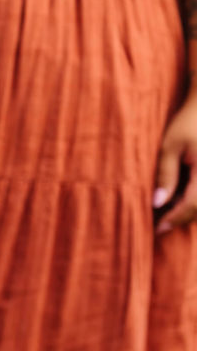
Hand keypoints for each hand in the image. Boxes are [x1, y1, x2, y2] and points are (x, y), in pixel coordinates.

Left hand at [154, 95, 196, 233]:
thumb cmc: (189, 121)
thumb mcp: (170, 146)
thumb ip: (165, 175)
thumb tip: (157, 203)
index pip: (193, 205)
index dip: (174, 219)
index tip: (157, 228)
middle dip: (181, 217)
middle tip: (159, 223)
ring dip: (188, 208)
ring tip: (166, 210)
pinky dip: (194, 198)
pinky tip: (179, 196)